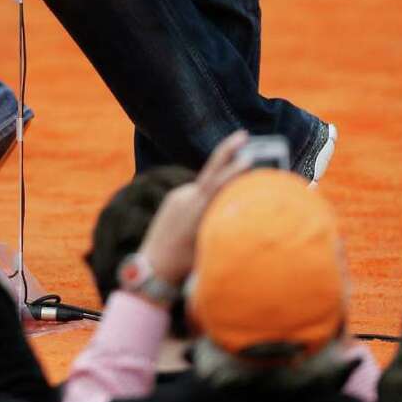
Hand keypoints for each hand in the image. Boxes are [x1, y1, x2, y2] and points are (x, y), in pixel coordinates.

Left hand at [139, 131, 248, 286]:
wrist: (152, 266)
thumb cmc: (185, 263)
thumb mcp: (210, 245)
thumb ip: (223, 223)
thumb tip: (240, 208)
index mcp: (197, 210)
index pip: (219, 184)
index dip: (234, 171)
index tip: (248, 158)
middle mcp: (186, 198)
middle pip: (211, 170)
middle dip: (228, 151)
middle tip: (244, 135)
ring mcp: (178, 196)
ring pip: (205, 186)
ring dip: (219, 187)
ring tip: (230, 196)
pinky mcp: (172, 199)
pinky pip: (194, 194)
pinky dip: (206, 198)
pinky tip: (206, 214)